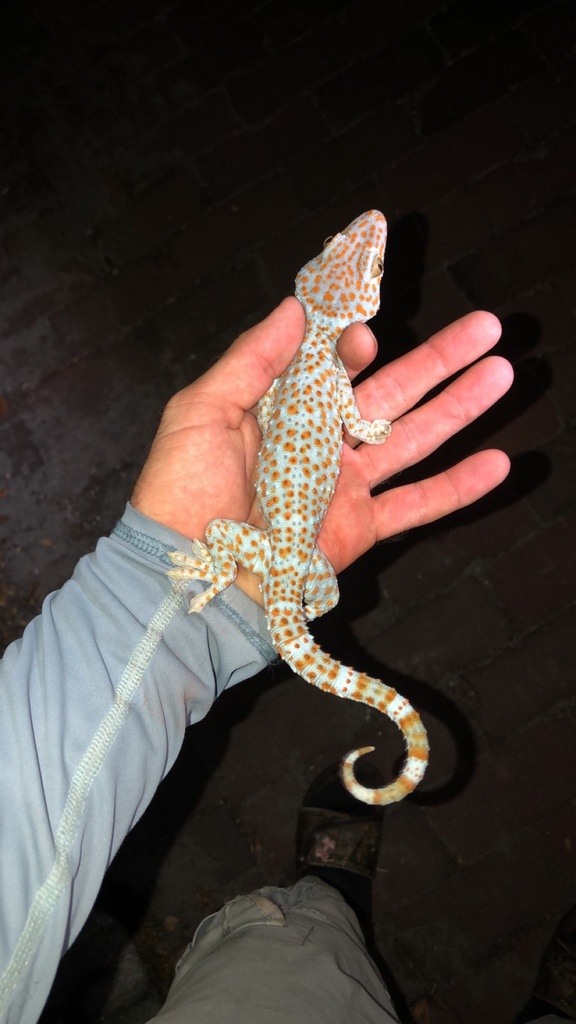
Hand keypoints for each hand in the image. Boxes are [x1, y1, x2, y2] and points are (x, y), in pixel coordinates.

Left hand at [131, 297, 512, 603]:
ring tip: (501, 373)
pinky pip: (416, 505)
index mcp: (281, 411)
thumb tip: (295, 307)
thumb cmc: (182, 491)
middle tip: (484, 327)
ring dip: (459, 407)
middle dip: (437, 360)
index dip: (354, 345)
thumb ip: (250, 359)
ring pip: (413, 439)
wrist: (188, 574)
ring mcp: (343, 486)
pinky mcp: (359, 529)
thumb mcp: (202, 411)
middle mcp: (319, 443)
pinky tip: (497, 462)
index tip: (365, 331)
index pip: (332, 366)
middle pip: (390, 393)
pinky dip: (458, 486)